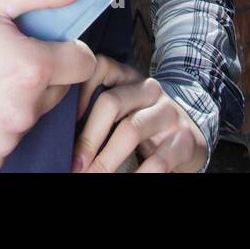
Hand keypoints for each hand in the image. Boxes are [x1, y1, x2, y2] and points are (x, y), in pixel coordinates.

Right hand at [0, 0, 96, 172]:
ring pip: (35, 116)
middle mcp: (24, 109)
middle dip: (41, 76)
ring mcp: (6, 140)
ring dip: (20, 103)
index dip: (69, 51)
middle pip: (60, 91)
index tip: (47, 47)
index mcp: (31, 68)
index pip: (84, 63)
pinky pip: (11, 143)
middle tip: (3, 63)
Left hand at [71, 53, 208, 172]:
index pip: (100, 67)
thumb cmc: (144, 124)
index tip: (65, 122)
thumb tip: (59, 130)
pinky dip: (137, 175)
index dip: (79, 91)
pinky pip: (157, 159)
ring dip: (106, 159)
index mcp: (129, 77)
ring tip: (92, 176)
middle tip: (74, 165)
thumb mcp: (124, 107)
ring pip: (130, 130)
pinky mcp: (184, 139)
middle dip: (88, 138)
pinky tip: (124, 181)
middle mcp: (150, 89)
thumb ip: (98, 107)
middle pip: (111, 102)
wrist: (190, 138)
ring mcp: (169, 113)